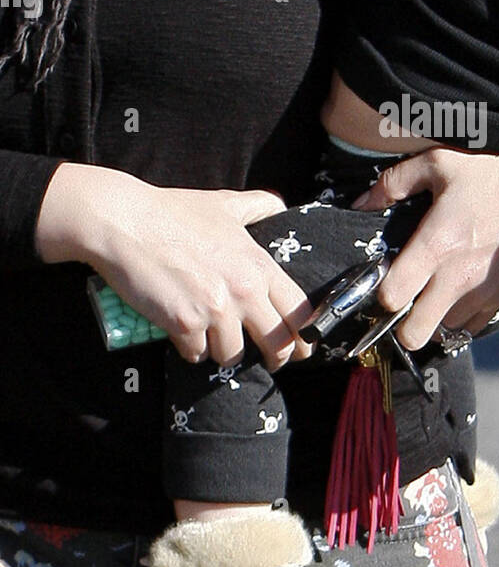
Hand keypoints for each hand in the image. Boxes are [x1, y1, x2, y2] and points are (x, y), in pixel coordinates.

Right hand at [36, 164, 313, 368]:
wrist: (124, 221)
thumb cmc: (172, 212)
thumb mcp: (223, 204)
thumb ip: (257, 206)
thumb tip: (279, 204)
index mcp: (258, 265)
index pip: (300, 310)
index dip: (305, 333)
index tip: (303, 345)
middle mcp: (245, 290)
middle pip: (278, 344)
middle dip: (276, 357)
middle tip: (271, 362)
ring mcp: (216, 310)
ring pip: (233, 356)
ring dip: (222, 352)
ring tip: (211, 338)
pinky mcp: (185, 325)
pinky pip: (196, 355)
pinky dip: (189, 349)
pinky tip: (182, 335)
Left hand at [351, 138, 498, 349]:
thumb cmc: (494, 174)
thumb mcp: (440, 163)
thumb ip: (394, 182)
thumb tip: (362, 203)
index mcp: (436, 244)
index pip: (392, 296)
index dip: (379, 293)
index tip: (382, 280)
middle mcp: (457, 277)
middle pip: (414, 334)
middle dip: (400, 324)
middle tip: (401, 302)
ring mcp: (482, 292)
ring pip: (441, 330)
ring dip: (431, 317)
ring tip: (431, 291)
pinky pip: (470, 327)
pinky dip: (458, 317)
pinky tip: (456, 292)